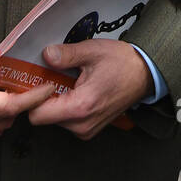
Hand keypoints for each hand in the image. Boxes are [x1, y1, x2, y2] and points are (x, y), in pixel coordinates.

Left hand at [27, 40, 153, 139]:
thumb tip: (46, 55)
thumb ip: (66, 55)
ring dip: (56, 102)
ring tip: (69, 82)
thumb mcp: (93, 51)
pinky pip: (67, 121)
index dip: (33, 97)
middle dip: (45, 98)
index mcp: (81, 106)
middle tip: (53, 77)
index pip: (37, 115)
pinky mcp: (90, 129)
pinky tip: (76, 90)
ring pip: (54, 120)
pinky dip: (66, 107)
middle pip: (44, 118)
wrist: (146, 74)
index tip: (37, 82)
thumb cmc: (123, 63)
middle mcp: (82, 125)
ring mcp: (87, 130)